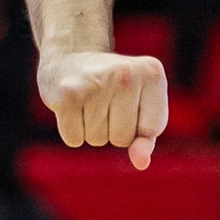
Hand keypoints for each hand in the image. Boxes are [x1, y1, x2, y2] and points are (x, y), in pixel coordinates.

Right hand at [37, 50, 168, 168]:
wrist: (71, 56)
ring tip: (88, 101)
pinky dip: (72, 131)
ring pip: (97, 140)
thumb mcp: (140, 104)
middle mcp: (126, 74)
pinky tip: (72, 106)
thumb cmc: (113, 88)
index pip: (152, 129)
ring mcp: (96, 82)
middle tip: (103, 101)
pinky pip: (74, 140)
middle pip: (122, 138)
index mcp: (152, 73)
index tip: (128, 102)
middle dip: (112, 130)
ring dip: (91, 130)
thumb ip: (146, 136)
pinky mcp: (68, 94)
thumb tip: (141, 163)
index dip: (138, 126)